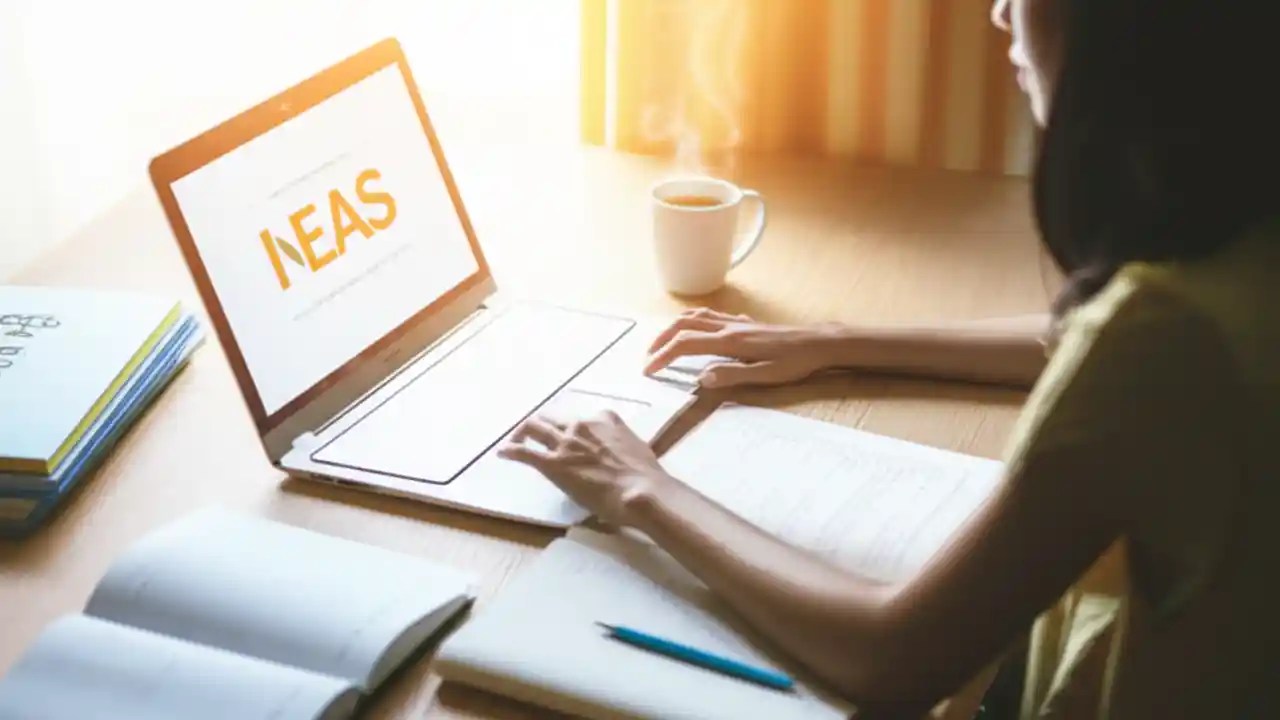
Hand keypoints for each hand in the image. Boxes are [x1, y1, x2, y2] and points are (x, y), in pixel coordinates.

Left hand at [497, 410, 674, 524]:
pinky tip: (503, 453)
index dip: (572, 428)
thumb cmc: (645, 477)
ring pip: (534, 427)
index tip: (569, 438)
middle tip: (532, 435)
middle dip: (541, 425)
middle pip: (552, 418)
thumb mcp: (635, 449)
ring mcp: (565, 443)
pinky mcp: (553, 463)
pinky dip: (511, 450)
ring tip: (514, 441)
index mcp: (605, 419)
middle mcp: (582, 425)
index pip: (582, 419)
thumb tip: (615, 459)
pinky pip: (525, 452)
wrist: (641, 490)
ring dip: (522, 432)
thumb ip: (619, 446)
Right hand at [645, 308, 837, 388]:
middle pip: (684, 324)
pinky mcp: (745, 323)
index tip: (649, 370)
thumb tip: (701, 378)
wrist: (818, 343)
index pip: (686, 344)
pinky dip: (694, 322)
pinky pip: (711, 316)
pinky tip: (697, 332)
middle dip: (662, 339)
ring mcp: (737, 322)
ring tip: (664, 343)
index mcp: (730, 341)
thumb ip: (732, 375)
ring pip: (696, 316)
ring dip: (675, 328)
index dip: (663, 356)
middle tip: (649, 357)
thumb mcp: (765, 375)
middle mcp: (729, 327)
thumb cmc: (795, 362)